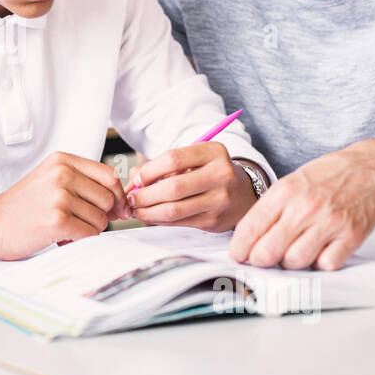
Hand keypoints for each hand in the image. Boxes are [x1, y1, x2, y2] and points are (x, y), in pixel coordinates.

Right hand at [0, 151, 127, 260]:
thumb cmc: (20, 207)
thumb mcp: (49, 180)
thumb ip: (81, 182)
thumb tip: (120, 202)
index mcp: (62, 161)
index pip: (109, 175)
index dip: (117, 195)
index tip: (116, 209)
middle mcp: (62, 174)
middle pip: (108, 198)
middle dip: (102, 216)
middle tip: (82, 223)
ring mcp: (59, 196)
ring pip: (100, 218)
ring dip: (89, 229)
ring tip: (66, 229)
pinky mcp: (56, 220)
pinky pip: (89, 233)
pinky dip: (80, 240)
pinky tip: (62, 238)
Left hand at [126, 141, 256, 231]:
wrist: (243, 194)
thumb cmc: (209, 173)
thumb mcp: (194, 159)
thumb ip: (163, 165)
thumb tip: (133, 181)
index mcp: (214, 152)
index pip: (173, 159)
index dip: (148, 171)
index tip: (136, 179)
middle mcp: (221, 174)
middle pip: (173, 187)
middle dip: (145, 195)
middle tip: (131, 199)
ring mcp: (220, 200)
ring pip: (174, 209)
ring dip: (148, 212)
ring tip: (136, 209)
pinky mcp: (214, 221)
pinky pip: (179, 222)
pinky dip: (159, 220)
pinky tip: (150, 216)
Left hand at [229, 142, 374, 270]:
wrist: (371, 170)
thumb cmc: (327, 178)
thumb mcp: (290, 183)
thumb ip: (269, 210)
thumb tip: (246, 240)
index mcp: (285, 192)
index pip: (249, 229)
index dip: (239, 249)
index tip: (237, 255)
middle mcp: (305, 208)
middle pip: (268, 252)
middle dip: (260, 260)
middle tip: (263, 259)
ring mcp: (329, 223)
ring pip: (295, 262)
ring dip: (290, 263)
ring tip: (293, 252)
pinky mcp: (351, 236)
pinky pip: (325, 265)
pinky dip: (319, 264)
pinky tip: (318, 252)